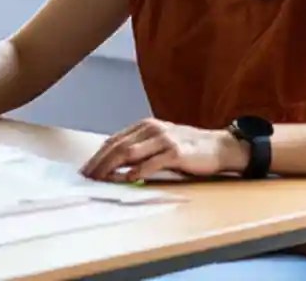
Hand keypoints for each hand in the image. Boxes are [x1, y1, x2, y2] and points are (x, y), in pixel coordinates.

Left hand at [80, 118, 249, 181]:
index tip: (86, 169)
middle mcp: (152, 129)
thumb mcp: (160, 143)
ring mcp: (164, 139)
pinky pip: (152, 162)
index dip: (97, 155)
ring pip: (129, 152)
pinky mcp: (176, 152)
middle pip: (117, 145)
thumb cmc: (188, 148)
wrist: (219, 147)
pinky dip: (138, 171)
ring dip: (112, 167)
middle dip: (99, 162)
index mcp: (145, 126)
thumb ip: (140, 149)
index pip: (114, 140)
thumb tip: (114, 164)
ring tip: (101, 179)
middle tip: (87, 177)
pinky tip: (128, 179)